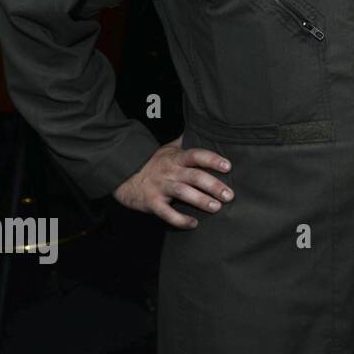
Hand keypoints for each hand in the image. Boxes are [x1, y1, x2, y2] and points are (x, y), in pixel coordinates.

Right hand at [113, 135, 232, 229]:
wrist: (125, 178)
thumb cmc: (154, 163)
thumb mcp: (168, 149)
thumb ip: (186, 142)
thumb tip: (203, 129)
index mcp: (176, 158)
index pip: (196, 155)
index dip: (212, 160)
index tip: (228, 166)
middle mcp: (170, 171)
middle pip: (194, 176)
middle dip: (213, 185)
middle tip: (229, 195)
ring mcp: (160, 187)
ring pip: (182, 193)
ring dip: (200, 201)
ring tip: (216, 207)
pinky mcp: (152, 203)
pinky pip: (167, 213)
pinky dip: (180, 220)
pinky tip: (194, 224)